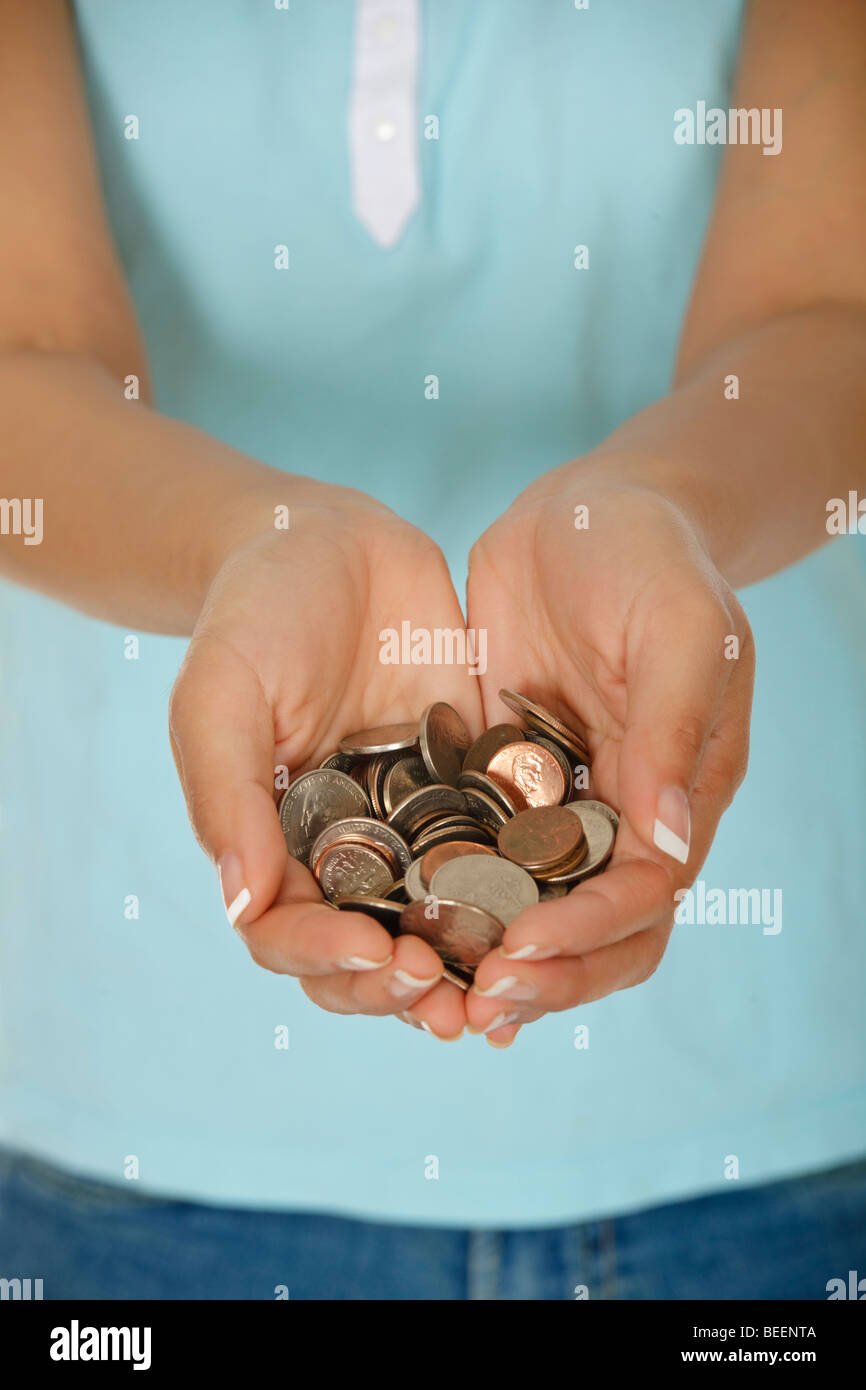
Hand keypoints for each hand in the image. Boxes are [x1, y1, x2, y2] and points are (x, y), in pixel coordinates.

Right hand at [169, 482, 481, 1038]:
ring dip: (469, 963)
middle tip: (453, 1002)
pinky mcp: (472, 786)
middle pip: (366, 951)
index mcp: (273, 841)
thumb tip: (241, 906)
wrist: (326, 537)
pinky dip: (522, 890)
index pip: (287, 932)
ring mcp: (411, 822)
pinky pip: (498, 851)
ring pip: (438, 920)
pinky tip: (560, 910)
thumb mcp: (220, 694)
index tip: (376, 957)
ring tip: (512, 981)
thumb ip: (226, 796)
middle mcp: (344, 849)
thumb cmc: (252, 612)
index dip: (327, 960)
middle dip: (403, 988)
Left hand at [464, 462, 754, 1044]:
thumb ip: (670, 732)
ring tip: (431, 995)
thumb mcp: (680, 630)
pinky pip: (475, 853)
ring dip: (489, 955)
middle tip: (470, 1004)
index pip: (641, 897)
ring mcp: (557, 799)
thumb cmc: (655, 558)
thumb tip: (669, 845)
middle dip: (540, 976)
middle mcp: (620, 813)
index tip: (518, 954)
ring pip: (531, 907)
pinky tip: (399, 924)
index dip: (586, 937)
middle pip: (593, 930)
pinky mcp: (499, 776)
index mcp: (678, 792)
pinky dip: (448, 895)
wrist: (593, 507)